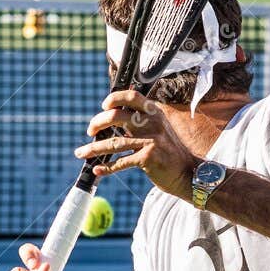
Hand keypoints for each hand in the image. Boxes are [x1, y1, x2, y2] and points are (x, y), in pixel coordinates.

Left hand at [75, 89, 197, 199]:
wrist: (188, 173)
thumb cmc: (170, 152)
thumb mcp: (160, 129)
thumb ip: (141, 121)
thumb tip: (113, 115)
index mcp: (154, 113)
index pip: (132, 97)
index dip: (114, 98)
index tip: (103, 106)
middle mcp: (152, 124)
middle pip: (116, 117)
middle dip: (97, 123)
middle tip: (90, 131)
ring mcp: (150, 141)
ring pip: (113, 142)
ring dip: (93, 148)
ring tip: (81, 152)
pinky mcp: (148, 159)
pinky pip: (120, 162)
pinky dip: (106, 167)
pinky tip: (97, 170)